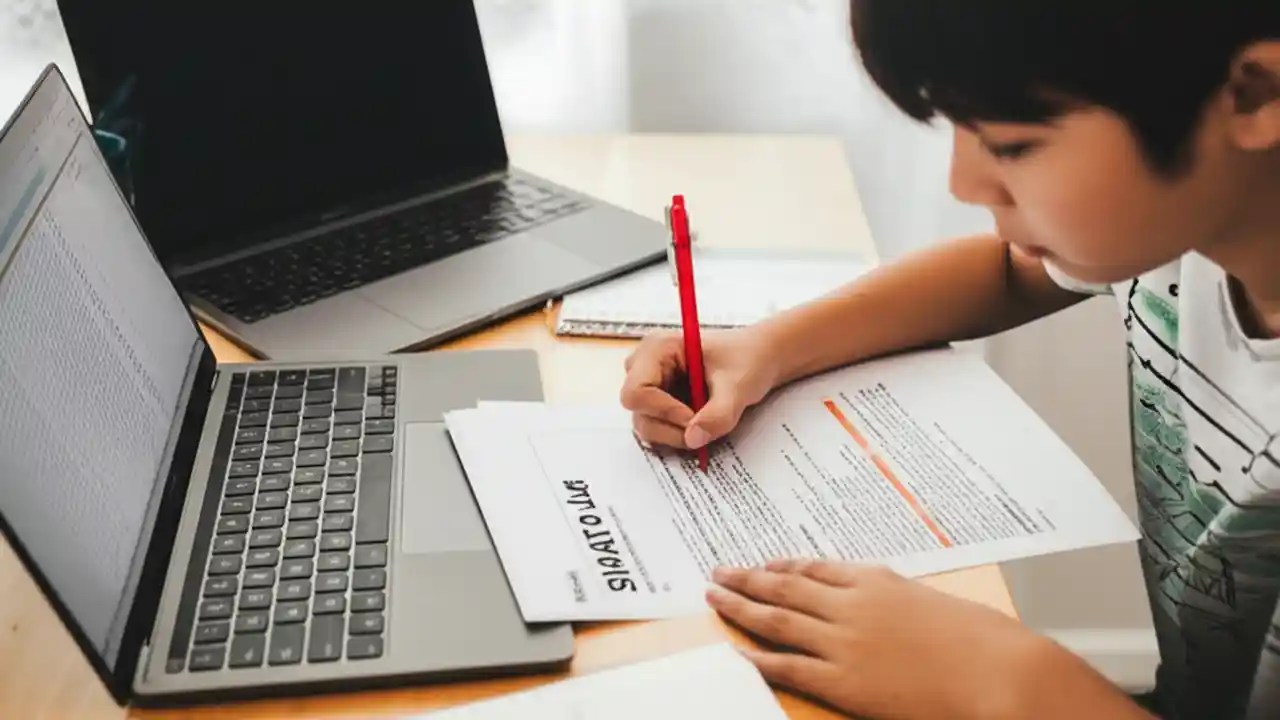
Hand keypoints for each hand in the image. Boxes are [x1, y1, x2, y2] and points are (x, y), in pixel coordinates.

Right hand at [621, 328, 778, 449]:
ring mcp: (650, 385)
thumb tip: (693, 439)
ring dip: (675, 434)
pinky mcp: (657, 402)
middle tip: (703, 428)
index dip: (663, 411)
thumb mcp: (738, 385)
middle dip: (670, 427)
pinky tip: (700, 424)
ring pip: (646, 423)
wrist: (759, 359)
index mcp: (657, 348)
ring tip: (706, 424)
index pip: (637, 390)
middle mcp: (645, 366)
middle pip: (638, 411)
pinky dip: (677, 434)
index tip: (693, 419)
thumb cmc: (748, 358)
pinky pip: (657, 427)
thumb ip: (718, 414)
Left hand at [707, 560, 1135, 719]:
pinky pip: (788, 665)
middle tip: (719, 572)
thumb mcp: (934, 603)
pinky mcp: (843, 681)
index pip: (816, 568)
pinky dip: (758, 656)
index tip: (762, 563)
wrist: (1000, 673)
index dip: (782, 565)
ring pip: (777, 618)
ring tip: (714, 598)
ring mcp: (844, 642)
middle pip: (786, 586)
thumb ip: (897, 599)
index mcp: (876, 580)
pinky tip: (737, 649)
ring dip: (741, 606)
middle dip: (748, 578)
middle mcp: (852, 605)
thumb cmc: (982, 641)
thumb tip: (881, 603)